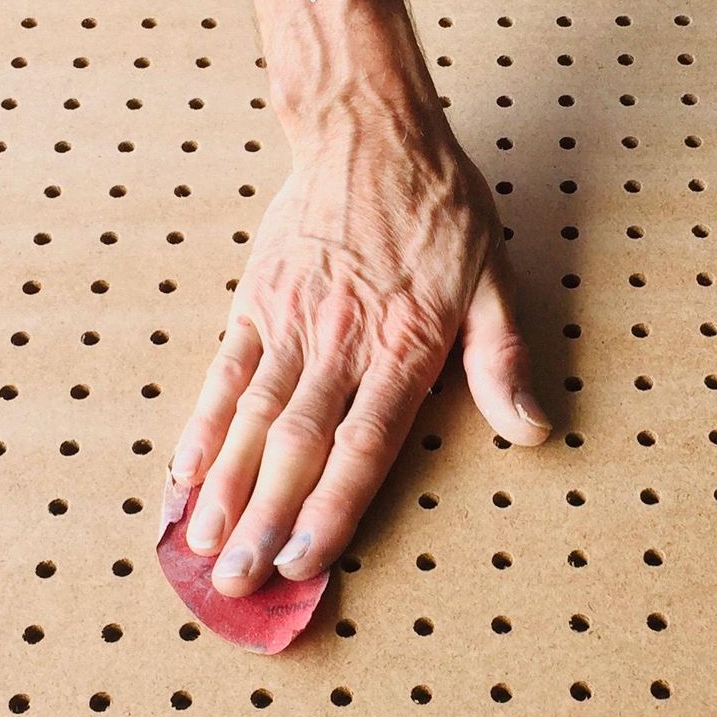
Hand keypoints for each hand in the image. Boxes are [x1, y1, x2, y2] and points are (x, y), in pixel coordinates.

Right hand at [169, 104, 546, 595]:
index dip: (329, 511)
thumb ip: (501, 360)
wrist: (370, 131)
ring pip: (252, 418)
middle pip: (296, 447)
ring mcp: (291, 323)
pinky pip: (224, 373)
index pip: (361, 447)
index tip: (301, 565)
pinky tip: (184, 477)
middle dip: (263, 521)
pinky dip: (202, 428)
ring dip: (225, 488)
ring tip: (200, 547)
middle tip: (237, 585)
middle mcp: (341, 343)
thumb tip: (532, 432)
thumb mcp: (493, 281)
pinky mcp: (256, 302)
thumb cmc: (440, 210)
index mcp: (404, 348)